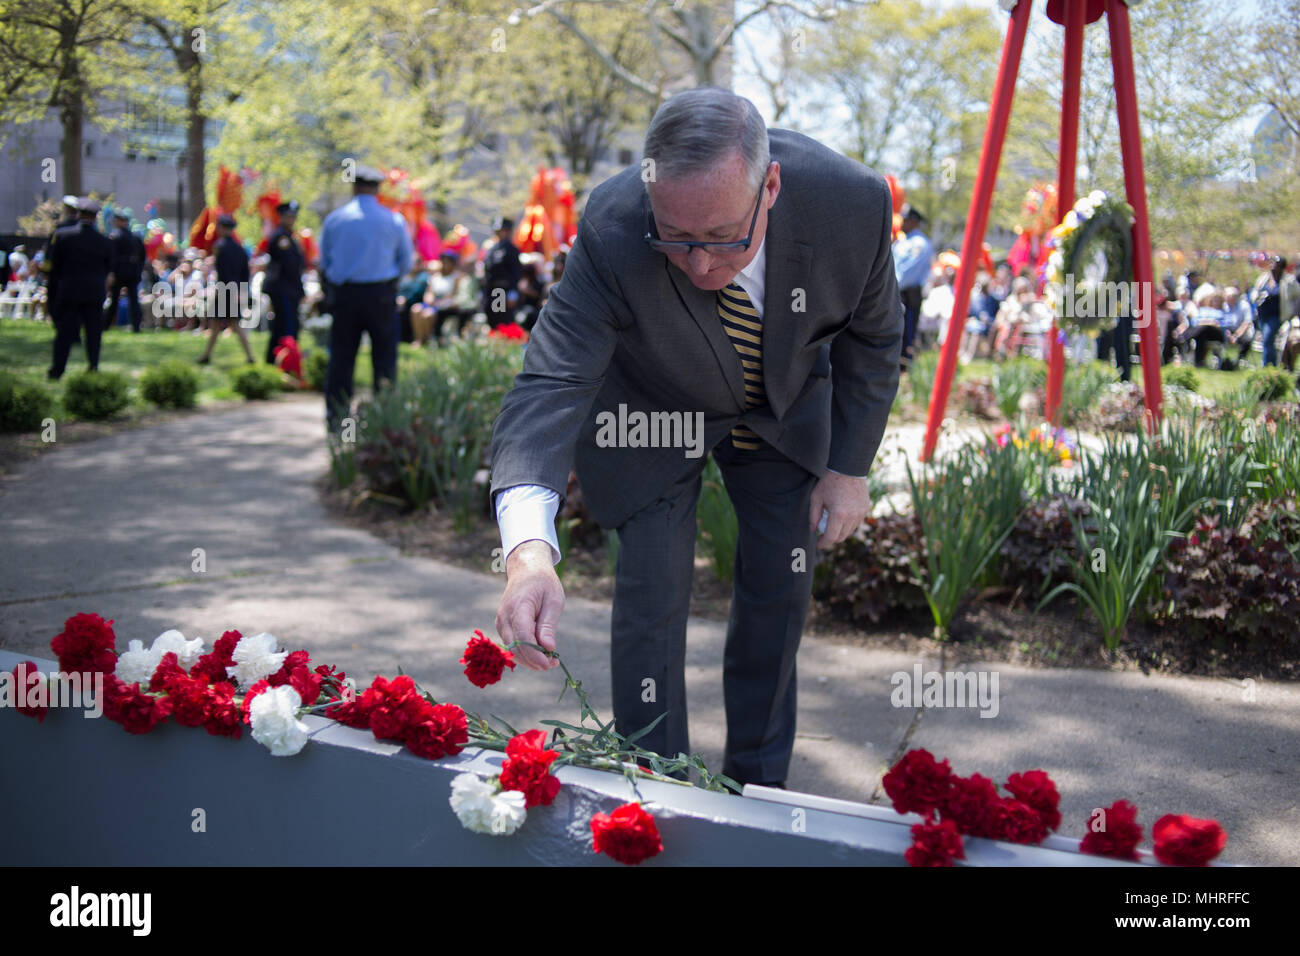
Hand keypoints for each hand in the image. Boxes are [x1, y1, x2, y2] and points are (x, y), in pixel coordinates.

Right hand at [496, 540, 563, 670]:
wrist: (526, 570)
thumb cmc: (543, 583)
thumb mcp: (553, 600)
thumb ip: (548, 625)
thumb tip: (548, 648)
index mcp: (519, 607)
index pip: (523, 636)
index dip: (535, 654)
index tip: (549, 664)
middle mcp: (504, 616)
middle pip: (515, 647)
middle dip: (533, 660)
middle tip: (553, 664)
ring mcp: (501, 622)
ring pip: (512, 649)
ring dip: (529, 659)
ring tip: (549, 660)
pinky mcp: (502, 626)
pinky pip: (511, 644)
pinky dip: (524, 652)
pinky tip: (539, 653)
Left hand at [809, 471, 870, 549]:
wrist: (848, 469)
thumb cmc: (830, 483)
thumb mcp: (816, 498)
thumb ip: (813, 516)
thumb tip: (813, 530)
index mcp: (839, 514)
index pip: (831, 537)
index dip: (823, 543)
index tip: (818, 544)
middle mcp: (852, 516)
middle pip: (841, 537)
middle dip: (831, 538)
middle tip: (822, 533)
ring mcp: (860, 513)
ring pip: (849, 531)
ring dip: (840, 531)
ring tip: (831, 522)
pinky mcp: (865, 509)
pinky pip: (856, 523)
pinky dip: (848, 524)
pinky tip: (841, 516)